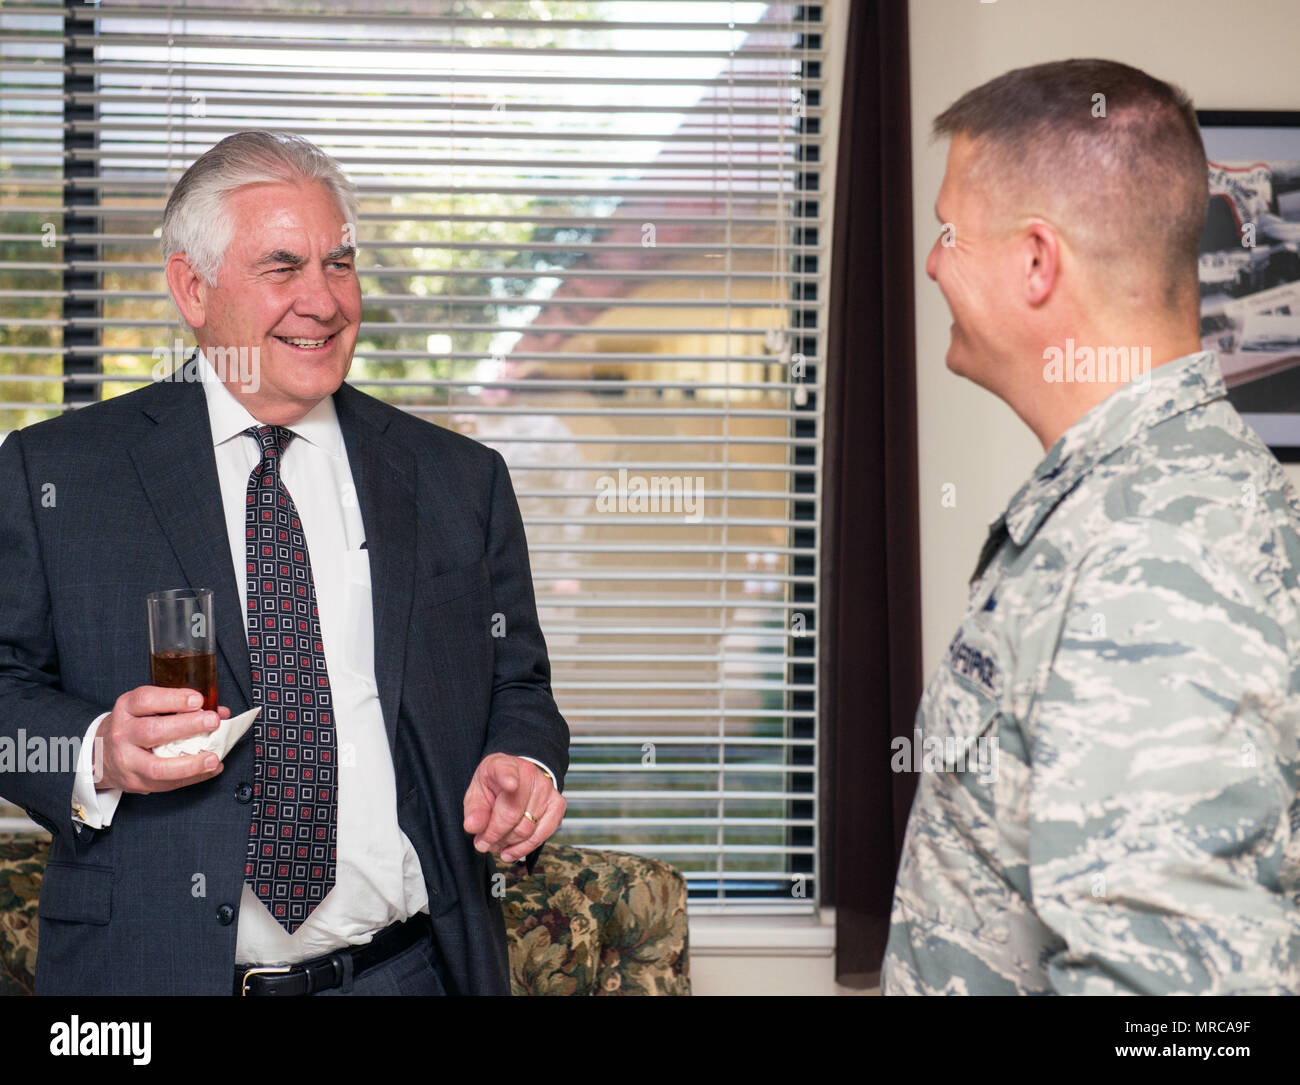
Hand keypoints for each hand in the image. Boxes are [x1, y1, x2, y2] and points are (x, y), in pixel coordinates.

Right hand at [96, 686, 230, 793]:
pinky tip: (209, 770)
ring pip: (157, 767)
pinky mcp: (135, 782)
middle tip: (213, 722)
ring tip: (213, 757)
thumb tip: (220, 711)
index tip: (198, 700)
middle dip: (187, 726)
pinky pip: (166, 784)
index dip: (173, 699)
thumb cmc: (132, 726)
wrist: (100, 753)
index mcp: (126, 709)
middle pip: (153, 732)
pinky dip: (192, 778)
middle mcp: (123, 734)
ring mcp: (127, 761)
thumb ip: (180, 707)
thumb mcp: (147, 708)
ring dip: (191, 764)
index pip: (146, 700)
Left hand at [462, 753, 565, 862]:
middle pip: (512, 814)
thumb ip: (474, 810)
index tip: (510, 784)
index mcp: (503, 765)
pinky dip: (523, 848)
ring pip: (526, 829)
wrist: (516, 779)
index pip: (506, 771)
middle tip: (483, 843)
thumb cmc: (494, 787)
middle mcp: (529, 774)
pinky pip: (542, 835)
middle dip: (494, 835)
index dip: (509, 778)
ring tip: (495, 844)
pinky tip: (510, 851)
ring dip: (507, 843)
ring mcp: (546, 789)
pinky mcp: (557, 804)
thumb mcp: (477, 793)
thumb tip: (473, 826)